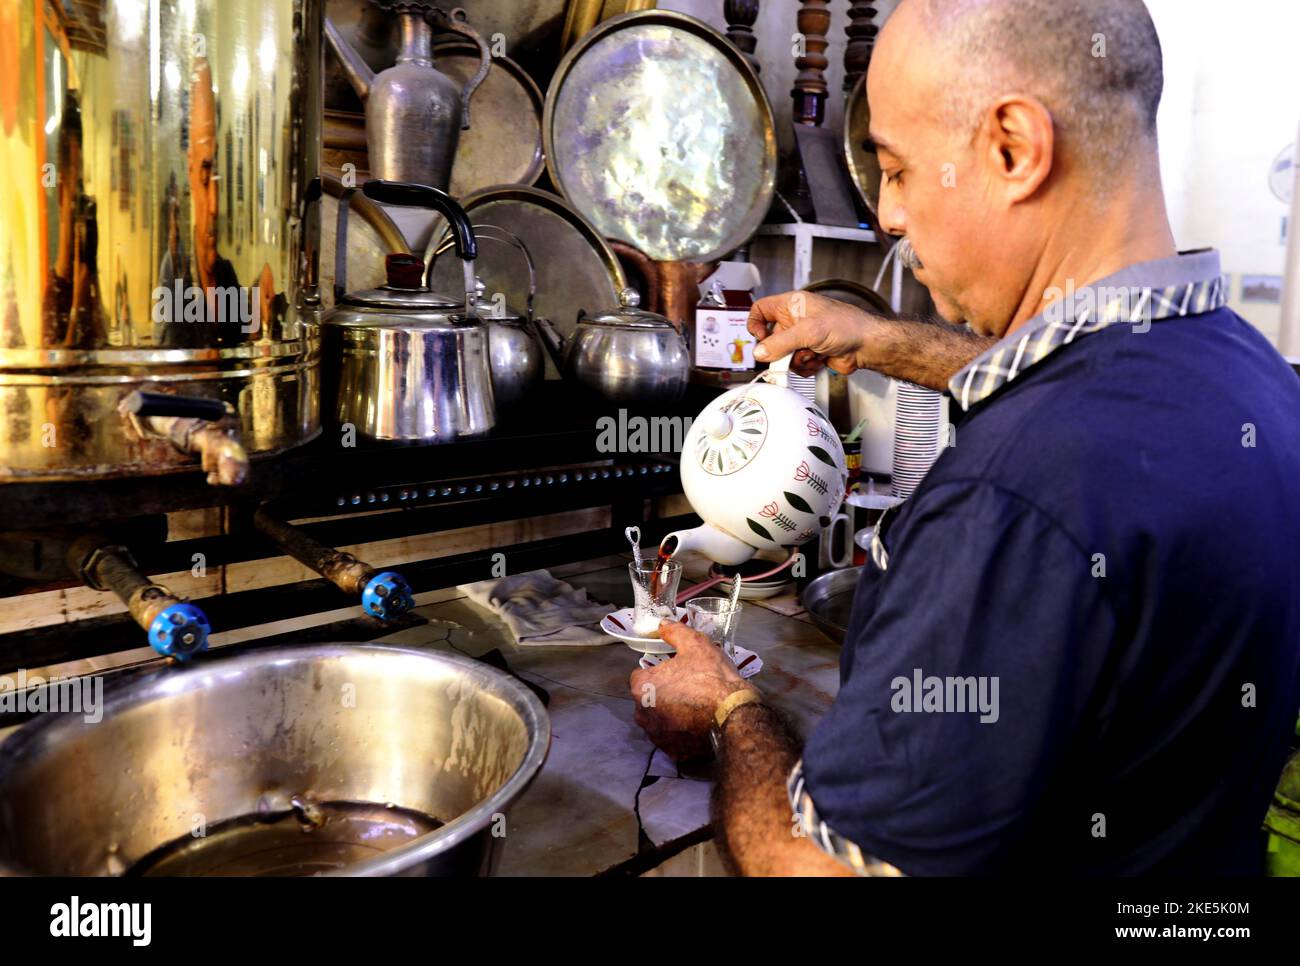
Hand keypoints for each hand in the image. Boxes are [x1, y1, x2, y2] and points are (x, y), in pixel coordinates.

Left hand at [629, 619, 757, 760]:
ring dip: (670, 714)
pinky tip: (698, 724)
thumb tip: (662, 624)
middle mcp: (642, 715)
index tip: (675, 671)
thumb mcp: (695, 644)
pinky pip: (672, 738)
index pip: (640, 675)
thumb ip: (674, 632)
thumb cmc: (711, 677)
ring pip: (659, 720)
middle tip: (688, 687)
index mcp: (641, 688)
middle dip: (662, 694)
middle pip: (648, 699)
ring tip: (695, 706)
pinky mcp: (672, 752)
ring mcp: (657, 736)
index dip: (658, 671)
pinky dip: (681, 732)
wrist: (734, 714)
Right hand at [747, 290, 888, 376]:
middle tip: (790, 354)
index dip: (756, 324)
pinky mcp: (810, 353)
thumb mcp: (808, 332)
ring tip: (813, 354)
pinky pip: (796, 365)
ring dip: (797, 360)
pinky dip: (806, 366)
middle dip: (782, 351)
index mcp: (792, 305)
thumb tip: (760, 352)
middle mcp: (795, 320)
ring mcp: (803, 338)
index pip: (761, 310)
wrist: (867, 345)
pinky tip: (820, 360)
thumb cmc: (847, 326)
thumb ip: (780, 343)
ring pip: (783, 356)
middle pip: (771, 339)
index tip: (759, 337)